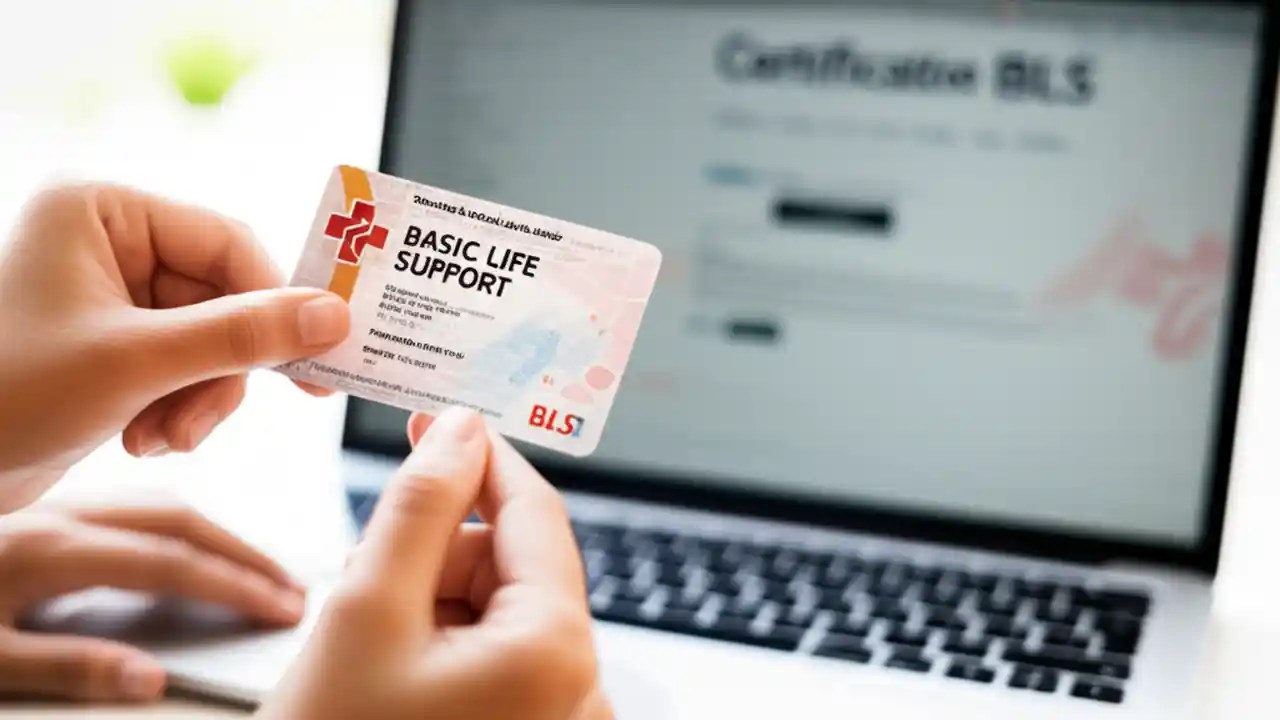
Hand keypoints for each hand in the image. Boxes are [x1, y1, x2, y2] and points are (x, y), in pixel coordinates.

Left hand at [0, 185, 350, 510]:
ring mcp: (111, 293)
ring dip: (200, 398)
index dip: (277, 301)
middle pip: (225, 297)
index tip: (319, 355)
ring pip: (212, 340)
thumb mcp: (139, 364)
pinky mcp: (113, 342)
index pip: (227, 242)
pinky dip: (178, 408)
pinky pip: (186, 365)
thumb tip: (335, 317)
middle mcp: (108, 240)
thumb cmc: (11, 395)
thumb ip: (243, 336)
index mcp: (102, 210)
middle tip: (209, 420)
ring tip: (162, 437)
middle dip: (219, 370)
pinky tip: (142, 437)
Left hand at [0, 504, 304, 701]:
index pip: (170, 563)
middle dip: (245, 553)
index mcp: (51, 549)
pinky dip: (182, 525)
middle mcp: (62, 515)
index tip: (281, 608)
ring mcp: (54, 507)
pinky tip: (193, 550)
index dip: (234, 586)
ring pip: (159, 503)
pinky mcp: (45, 513)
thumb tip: (152, 678)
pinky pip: (134, 505)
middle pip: (179, 518)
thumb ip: (69, 668)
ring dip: (217, 535)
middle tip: (292, 587)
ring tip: (258, 569)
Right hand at [258, 408, 610, 719]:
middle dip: (443, 554)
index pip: (535, 513)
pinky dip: (447, 645)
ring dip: (437, 603)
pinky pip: (500, 658)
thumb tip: (461, 431)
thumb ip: (420, 506)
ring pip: (503, 610)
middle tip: (369, 578)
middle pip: (517, 565)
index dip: (481, 458)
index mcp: (555, 651)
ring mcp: (560, 718)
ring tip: (373, 647)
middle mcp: (580, 689)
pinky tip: (395, 672)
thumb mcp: (365, 611)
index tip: (438, 420)